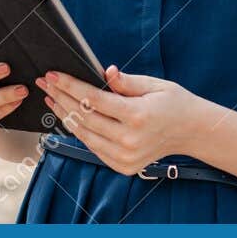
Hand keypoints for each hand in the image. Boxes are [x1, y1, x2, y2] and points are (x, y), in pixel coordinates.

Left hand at [37, 64, 204, 174]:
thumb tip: (105, 72)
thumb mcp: (154, 84)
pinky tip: (69, 117)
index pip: (93, 99)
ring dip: (64, 115)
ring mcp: (125, 156)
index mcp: (137, 115)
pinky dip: (79, 132)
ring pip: (84, 135)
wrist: (191, 131)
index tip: (53, 75)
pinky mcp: (122, 165)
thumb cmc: (174, 103)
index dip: (70, 86)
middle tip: (45, 83)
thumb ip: (126, 81)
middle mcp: (129, 139)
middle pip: (83, 118)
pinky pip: (93, 147)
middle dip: (60, 97)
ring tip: (51, 98)